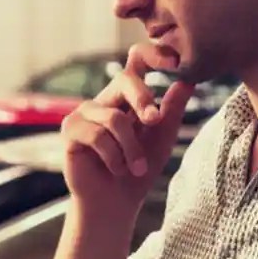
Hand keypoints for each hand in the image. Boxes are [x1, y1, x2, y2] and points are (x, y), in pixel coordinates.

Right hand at [60, 43, 194, 212]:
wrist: (115, 204)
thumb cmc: (138, 171)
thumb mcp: (161, 140)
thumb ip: (171, 112)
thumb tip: (187, 82)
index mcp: (127, 97)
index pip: (136, 63)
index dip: (152, 54)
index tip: (173, 61)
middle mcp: (104, 100)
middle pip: (124, 80)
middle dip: (143, 99)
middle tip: (155, 121)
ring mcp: (84, 113)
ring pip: (115, 118)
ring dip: (131, 148)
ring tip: (136, 168)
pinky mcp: (70, 130)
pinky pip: (97, 136)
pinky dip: (114, 157)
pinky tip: (117, 169)